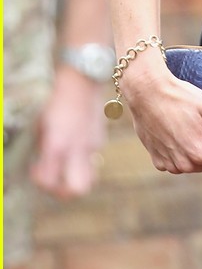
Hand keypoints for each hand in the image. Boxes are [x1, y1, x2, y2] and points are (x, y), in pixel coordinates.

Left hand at [30, 67, 106, 197]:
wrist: (83, 77)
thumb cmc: (57, 96)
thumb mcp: (41, 121)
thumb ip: (42, 145)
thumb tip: (37, 161)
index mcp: (58, 144)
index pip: (48, 180)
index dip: (39, 180)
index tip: (34, 169)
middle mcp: (77, 149)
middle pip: (76, 189)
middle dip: (63, 191)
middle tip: (53, 180)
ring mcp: (92, 144)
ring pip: (88, 178)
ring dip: (75, 179)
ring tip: (64, 167)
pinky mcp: (100, 138)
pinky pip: (93, 160)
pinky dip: (82, 161)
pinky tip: (74, 146)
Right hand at [123, 56, 201, 177]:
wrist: (145, 92)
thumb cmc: (179, 97)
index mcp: (200, 153)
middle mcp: (184, 166)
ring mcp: (170, 166)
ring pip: (197, 166)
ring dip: (201, 152)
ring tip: (197, 128)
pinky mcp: (158, 162)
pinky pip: (179, 163)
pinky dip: (184, 152)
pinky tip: (180, 133)